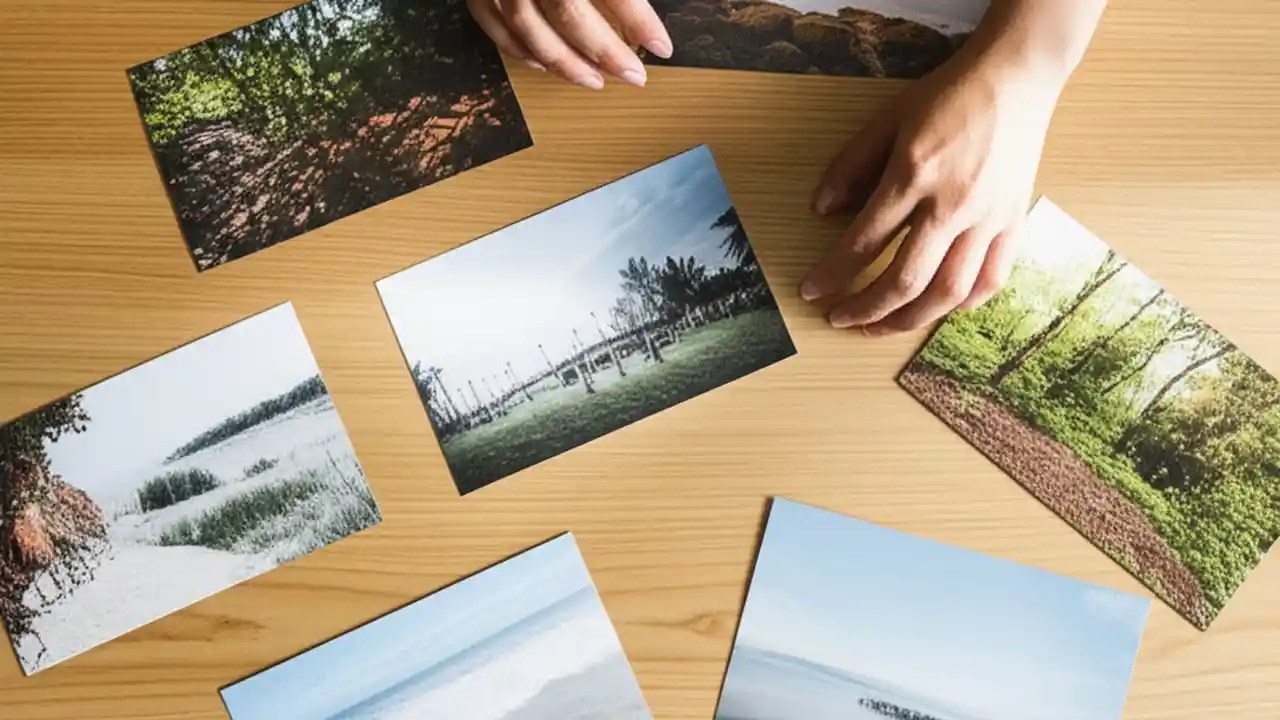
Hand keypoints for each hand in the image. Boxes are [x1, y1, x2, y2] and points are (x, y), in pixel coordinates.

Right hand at [467, 0, 672, 88]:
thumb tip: (654, 6)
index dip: (637, 19)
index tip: (663, 46)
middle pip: (567, 11)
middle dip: (604, 51)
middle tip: (636, 76)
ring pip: (528, 25)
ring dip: (564, 62)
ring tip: (595, 81)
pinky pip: (490, 20)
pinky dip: (517, 47)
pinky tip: (543, 64)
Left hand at [799, 55, 1063, 335]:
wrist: (1017, 79)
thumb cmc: (948, 97)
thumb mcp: (887, 120)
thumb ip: (851, 167)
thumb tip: (821, 211)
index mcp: (913, 175)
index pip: (864, 242)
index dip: (832, 274)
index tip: (811, 292)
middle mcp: (952, 205)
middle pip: (905, 280)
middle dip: (865, 309)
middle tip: (839, 319)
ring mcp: (988, 219)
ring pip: (948, 293)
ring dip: (908, 320)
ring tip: (880, 327)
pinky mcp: (1014, 224)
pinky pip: (989, 281)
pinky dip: (960, 305)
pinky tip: (934, 309)